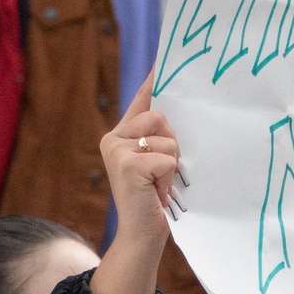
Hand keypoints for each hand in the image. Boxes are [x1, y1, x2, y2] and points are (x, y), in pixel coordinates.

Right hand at [91, 85, 180, 293]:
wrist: (142, 235)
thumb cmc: (154, 199)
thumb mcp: (158, 163)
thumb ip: (160, 138)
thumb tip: (179, 111)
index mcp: (121, 134)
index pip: (142, 99)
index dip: (153, 80)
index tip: (164, 58)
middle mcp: (113, 138)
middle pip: (161, 116)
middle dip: (173, 143)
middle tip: (165, 171)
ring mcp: (117, 150)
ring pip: (167, 138)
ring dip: (172, 163)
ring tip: (159, 183)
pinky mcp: (127, 164)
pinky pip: (167, 157)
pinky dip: (169, 176)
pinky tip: (157, 190)